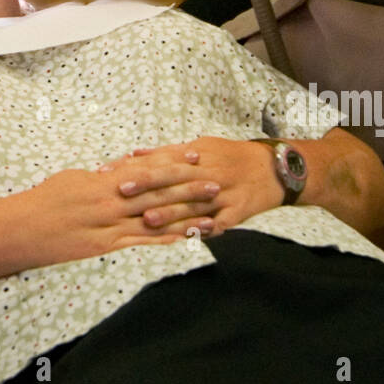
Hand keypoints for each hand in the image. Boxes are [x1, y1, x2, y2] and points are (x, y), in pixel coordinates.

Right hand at [1, 151, 220, 269]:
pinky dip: (165, 240)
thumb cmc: (42, 201)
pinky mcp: (105, 247)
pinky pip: (141, 243)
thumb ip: (99, 177)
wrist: (20, 230)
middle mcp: (110, 201)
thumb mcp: (71, 179)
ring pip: (155, 218)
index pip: (145, 167)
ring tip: (211, 212)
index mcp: (103, 180)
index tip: (196, 155)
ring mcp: (109, 226)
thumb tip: (119, 170)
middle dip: (189, 186)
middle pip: (157, 191)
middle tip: (216, 181)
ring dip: (185, 215)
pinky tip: (185, 239)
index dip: (173, 161)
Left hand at [119, 138, 284, 234]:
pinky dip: (205, 229)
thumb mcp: (200, 146)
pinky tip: (189, 237)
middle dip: (148, 185)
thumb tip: (133, 154)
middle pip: (174, 179)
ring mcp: (222, 193)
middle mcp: (207, 173)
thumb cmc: (229, 157)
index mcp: (196, 155)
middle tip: (122, 191)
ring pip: (193, 204)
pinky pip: (219, 223)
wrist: (273, 169)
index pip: (161, 160)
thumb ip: (167, 152)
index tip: (110, 172)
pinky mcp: (237, 212)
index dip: (135, 166)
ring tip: (147, 220)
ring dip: (171, 213)